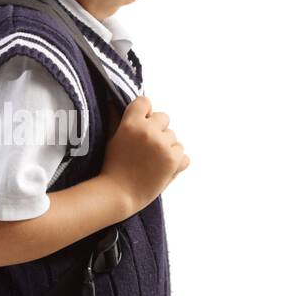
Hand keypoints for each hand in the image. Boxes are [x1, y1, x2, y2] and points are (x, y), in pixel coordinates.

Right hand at [100, 95, 188, 212]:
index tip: (140, 124)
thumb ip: (116, 118)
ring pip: (174, 137)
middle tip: (146, 147)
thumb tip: (113, 101)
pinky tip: (162, 169)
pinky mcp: (174, 161)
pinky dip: (177, 162)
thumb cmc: (112, 167)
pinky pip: (183, 154)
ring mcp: (163, 146)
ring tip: (152, 161)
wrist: (118, 194)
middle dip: (157, 129)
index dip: (144, 113)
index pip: (144, 102)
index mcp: (131, 124)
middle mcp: (148, 131)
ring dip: (167, 147)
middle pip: (163, 117)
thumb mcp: (111, 138)